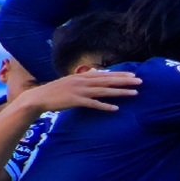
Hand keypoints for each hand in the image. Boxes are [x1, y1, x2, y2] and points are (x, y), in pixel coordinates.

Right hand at [21, 70, 141, 113]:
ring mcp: (79, 91)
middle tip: (140, 81)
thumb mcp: (71, 80)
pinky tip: (116, 109)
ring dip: (120, 92)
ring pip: (104, 91)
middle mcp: (82, 81)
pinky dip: (105, 106)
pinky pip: (93, 104)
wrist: (39, 98)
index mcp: (82, 76)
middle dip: (125, 81)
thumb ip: (85, 77)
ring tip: (134, 93)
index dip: (120, 75)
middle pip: (108, 80)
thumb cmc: (55, 91)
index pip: (105, 74)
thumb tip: (95, 71)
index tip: (133, 75)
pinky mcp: (75, 101)